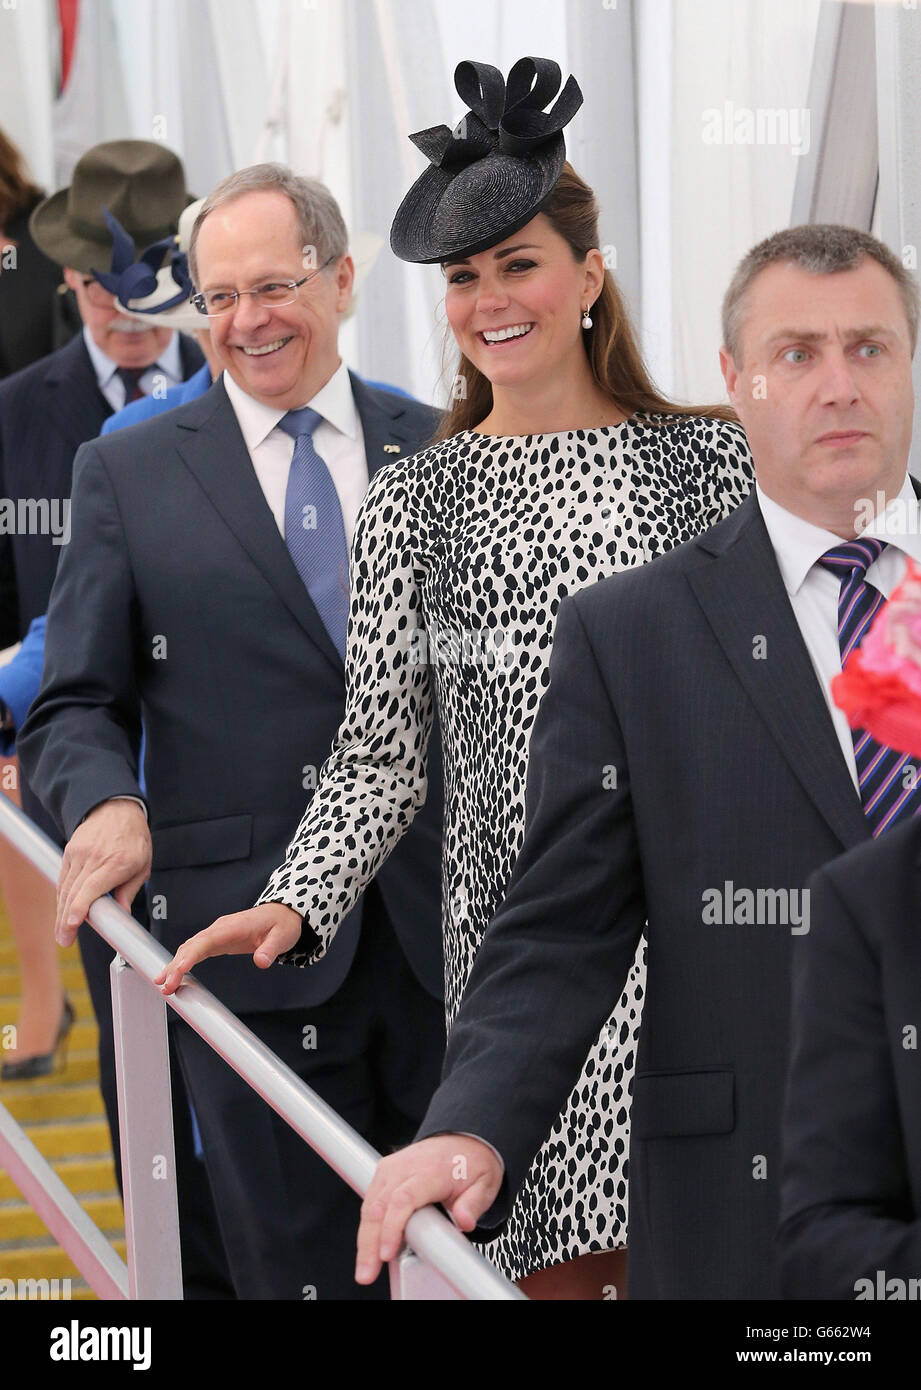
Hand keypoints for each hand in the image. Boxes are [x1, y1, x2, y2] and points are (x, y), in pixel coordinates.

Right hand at [55, 799, 150, 945]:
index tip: (73, 925)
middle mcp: (94, 858)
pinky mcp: (69, 851)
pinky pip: (63, 878)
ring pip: (65, 888)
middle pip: (74, 893)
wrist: (117, 809)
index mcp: (116, 863)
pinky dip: (62, 895)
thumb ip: (130, 891)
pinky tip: (62, 910)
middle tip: (64, 940)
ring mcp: (79, 854)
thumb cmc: (134, 838)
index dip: (80, 908)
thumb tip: (122, 915)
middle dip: (66, 920)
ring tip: (62, 932)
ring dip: (61, 912)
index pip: (91, 889)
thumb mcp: (142, 865)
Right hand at [154, 902, 303, 994]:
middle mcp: (220, 929)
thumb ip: (270, 949)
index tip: (178, 970)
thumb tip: (261, 962)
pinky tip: (174, 975)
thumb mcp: (282, 936)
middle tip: (164, 986)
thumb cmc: (281, 924)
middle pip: (192, 946)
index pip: (206, 941)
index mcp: (232, 927)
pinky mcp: (217, 941)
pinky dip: (183, 962)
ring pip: (190, 948)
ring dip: (175, 965)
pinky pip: (195, 951)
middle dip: (176, 965)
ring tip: (162, 984)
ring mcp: (216, 934)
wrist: (281, 914)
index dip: (190, 955)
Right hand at [355, 1134, 502, 1284]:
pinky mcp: (384, 1172)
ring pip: (370, 1205)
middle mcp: (406, 1167)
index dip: (392, 1227)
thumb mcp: (484, 1183)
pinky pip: (370, 1200)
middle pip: (379, 1205)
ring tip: (366, 1268)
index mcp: (431, 1170)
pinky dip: (367, 1225)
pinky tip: (369, 1248)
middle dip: (370, 1242)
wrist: (462, 1140)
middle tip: (367, 1272)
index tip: (388, 1253)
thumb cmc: (470, 1162)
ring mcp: (392, 1168)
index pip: (404, 1199)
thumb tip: (465, 1221)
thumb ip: (473, 1204)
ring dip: (364, 1238)